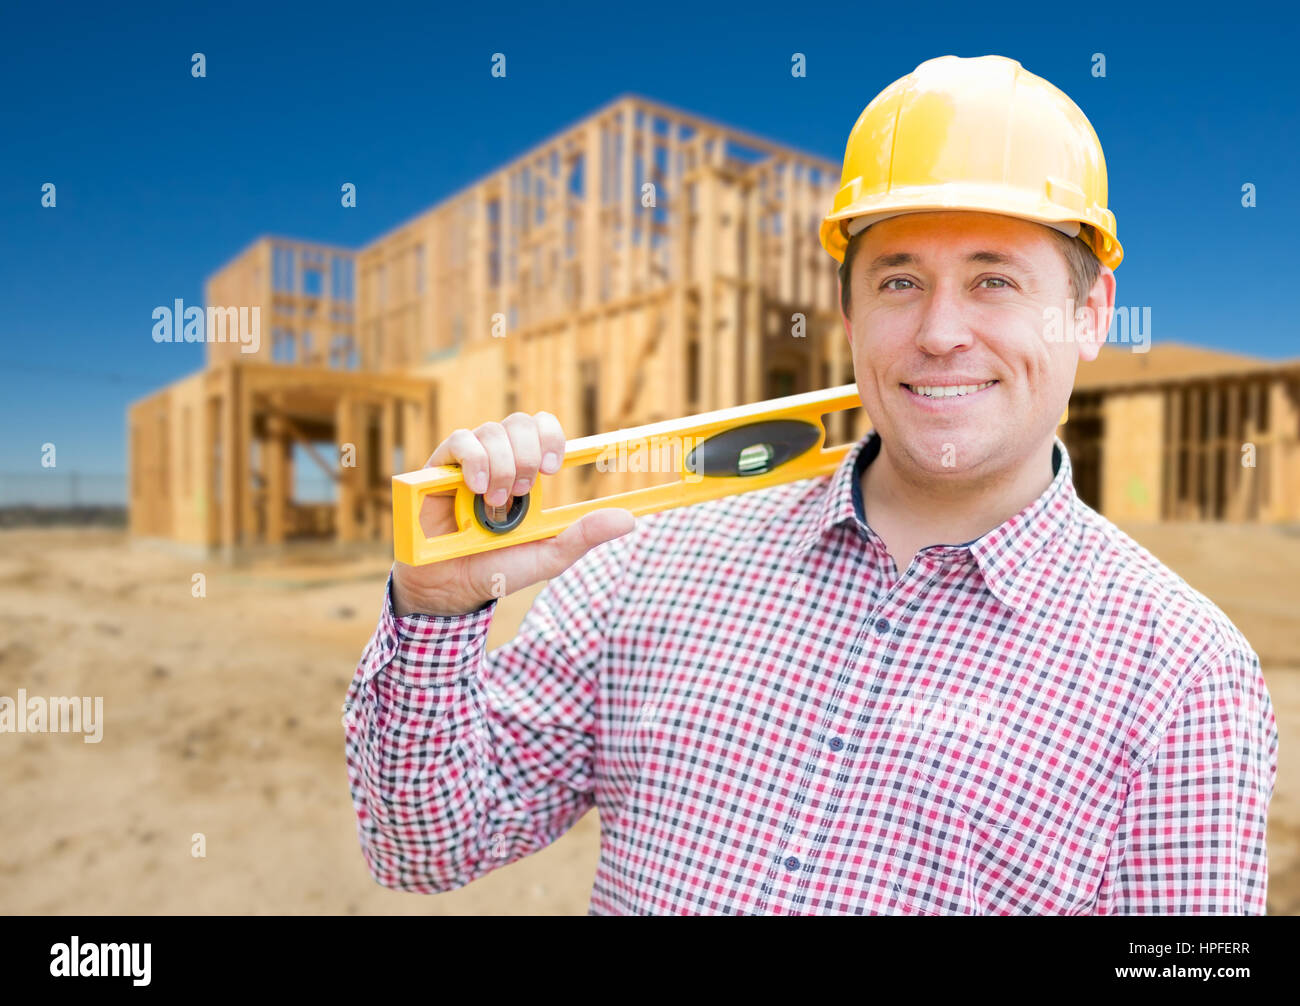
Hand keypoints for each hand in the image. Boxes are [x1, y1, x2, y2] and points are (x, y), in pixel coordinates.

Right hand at [390, 411, 635, 615]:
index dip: (551, 435)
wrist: (450, 589)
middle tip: (522, 493)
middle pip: (519, 422)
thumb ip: (584, 535)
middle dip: (526, 454)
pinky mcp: (437, 470)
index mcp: (526, 474)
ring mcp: (468, 463)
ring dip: (501, 464)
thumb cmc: (497, 569)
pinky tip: (477, 487)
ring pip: (491, 431)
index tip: (554, 466)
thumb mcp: (547, 555)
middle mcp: (498, 461)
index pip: (542, 429)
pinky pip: (459, 442)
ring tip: (496, 503)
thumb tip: (630, 520)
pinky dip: (473, 459)